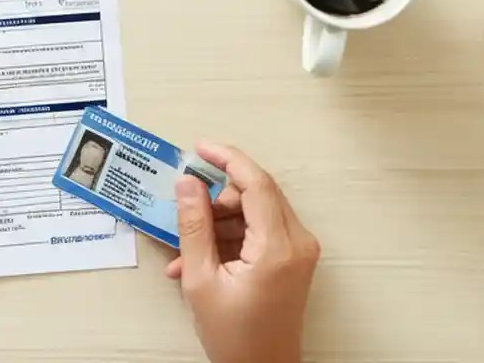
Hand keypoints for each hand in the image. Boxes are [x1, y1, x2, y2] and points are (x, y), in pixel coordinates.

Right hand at [166, 142, 320, 362]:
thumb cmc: (234, 336)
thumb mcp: (201, 279)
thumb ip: (193, 226)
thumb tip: (187, 184)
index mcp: (277, 247)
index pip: (256, 183)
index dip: (227, 158)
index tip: (199, 148)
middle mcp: (297, 243)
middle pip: (256, 193)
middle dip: (217, 197)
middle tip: (184, 208)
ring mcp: (299, 252)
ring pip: (255, 211)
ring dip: (219, 222)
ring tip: (185, 251)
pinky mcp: (293, 260)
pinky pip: (259, 230)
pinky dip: (230, 237)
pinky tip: (200, 259)